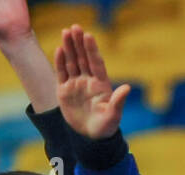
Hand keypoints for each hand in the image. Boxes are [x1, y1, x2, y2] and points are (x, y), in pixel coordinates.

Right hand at [55, 25, 128, 140]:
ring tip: (65, 32)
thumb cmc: (105, 126)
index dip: (92, 49)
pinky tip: (59, 49)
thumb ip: (118, 101)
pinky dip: (60, 62)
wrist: (90, 136)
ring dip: (69, 48)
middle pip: (83, 58)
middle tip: (75, 27)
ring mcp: (76, 84)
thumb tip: (126, 88)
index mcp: (100, 83)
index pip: (96, 62)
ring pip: (72, 62)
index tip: (88, 36)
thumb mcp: (113, 115)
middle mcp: (88, 80)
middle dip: (78, 43)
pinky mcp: (64, 91)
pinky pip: (62, 74)